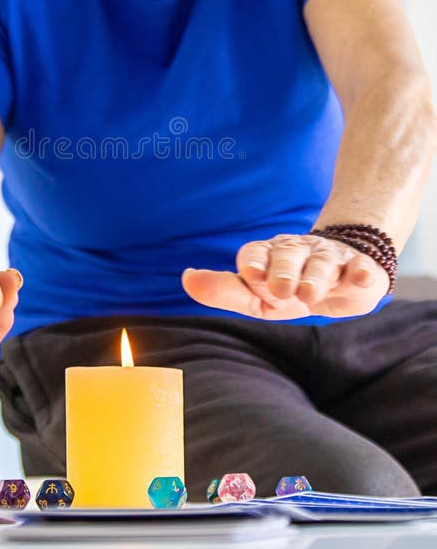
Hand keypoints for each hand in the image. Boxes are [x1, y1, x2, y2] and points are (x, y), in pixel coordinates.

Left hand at [181, 233, 389, 319]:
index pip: (256, 253)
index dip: (253, 263)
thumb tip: (186, 278)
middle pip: (287, 255)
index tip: (251, 275)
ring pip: (321, 262)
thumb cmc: (292, 288)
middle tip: (281, 290)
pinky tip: (360, 276)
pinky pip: (361, 265)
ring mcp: (329, 258)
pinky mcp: (359, 266)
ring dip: (315, 277)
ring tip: (310, 294)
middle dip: (283, 270)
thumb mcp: (259, 296)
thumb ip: (225, 291)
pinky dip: (361, 270)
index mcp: (270, 255)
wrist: (343, 276)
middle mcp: (298, 251)